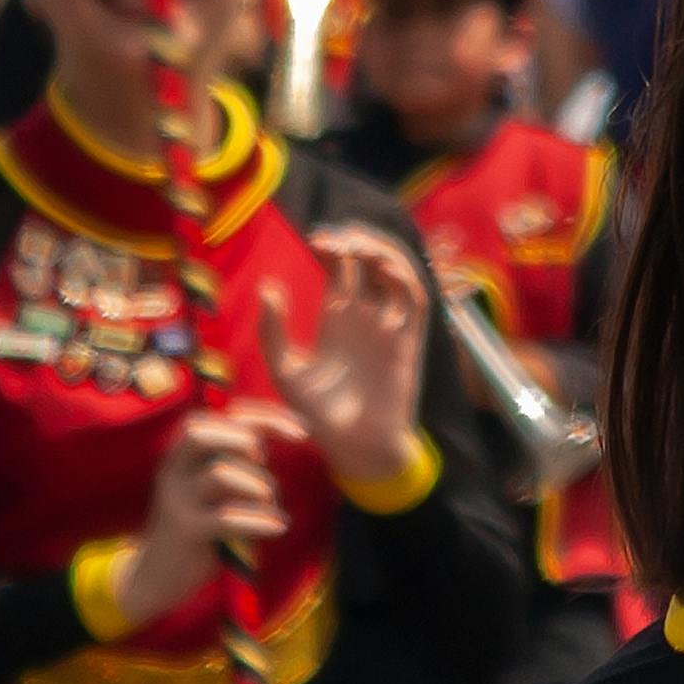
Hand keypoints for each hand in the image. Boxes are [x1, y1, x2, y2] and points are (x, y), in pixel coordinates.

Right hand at [115, 407, 291, 636]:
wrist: (157, 575)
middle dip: (244, 440)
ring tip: (272, 505)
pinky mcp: (185, 530)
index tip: (301, 430)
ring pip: (218, 474)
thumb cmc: (199, 523)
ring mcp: (177, 499)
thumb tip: (280, 434)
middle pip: (201, 434)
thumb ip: (236, 460)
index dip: (264, 417)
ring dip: (257, 485)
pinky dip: (258, 520)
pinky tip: (279, 527)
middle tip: (266, 462)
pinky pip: (226, 518)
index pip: (221, 417)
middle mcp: (174, 469)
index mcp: (183, 452)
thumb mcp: (212, 487)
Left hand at [267, 234, 428, 486]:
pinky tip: (379, 265)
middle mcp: (366, 316)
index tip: (315, 238)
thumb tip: (269, 286)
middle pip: (370, 261)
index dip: (333, 245)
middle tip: (333, 237)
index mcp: (338, 318)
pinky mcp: (407, 339)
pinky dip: (403, 275)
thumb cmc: (317, 414)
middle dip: (355, 240)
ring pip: (396, 271)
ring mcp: (389, 325)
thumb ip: (273, 330)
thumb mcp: (284, 369)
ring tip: (355, 245)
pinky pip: (415, 298)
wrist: (352, 446)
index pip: (342, 267)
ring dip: (381, 250)